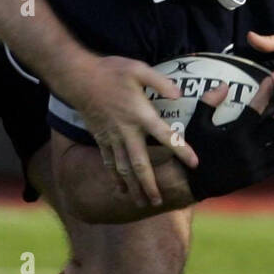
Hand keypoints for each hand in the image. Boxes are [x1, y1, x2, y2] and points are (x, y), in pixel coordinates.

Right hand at [72, 56, 197, 208]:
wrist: (78, 78)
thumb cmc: (110, 71)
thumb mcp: (139, 70)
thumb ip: (161, 83)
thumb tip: (179, 94)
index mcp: (140, 115)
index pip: (166, 136)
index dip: (181, 150)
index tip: (195, 164)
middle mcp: (126, 130)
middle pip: (140, 164)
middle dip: (149, 185)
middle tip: (158, 202)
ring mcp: (112, 136)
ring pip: (123, 168)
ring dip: (132, 186)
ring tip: (141, 203)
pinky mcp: (100, 137)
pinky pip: (109, 161)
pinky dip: (115, 176)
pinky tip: (120, 188)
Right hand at [183, 79, 273, 200]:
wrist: (192, 183)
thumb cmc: (195, 150)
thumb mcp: (196, 124)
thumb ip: (209, 102)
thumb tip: (224, 84)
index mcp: (236, 134)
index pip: (256, 108)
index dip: (266, 93)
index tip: (273, 81)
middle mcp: (249, 148)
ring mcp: (255, 164)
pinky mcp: (257, 177)